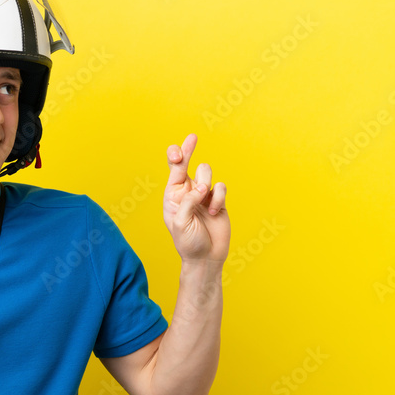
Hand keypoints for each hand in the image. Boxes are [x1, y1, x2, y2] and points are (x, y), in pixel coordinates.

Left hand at [163, 134, 229, 262]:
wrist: (206, 257)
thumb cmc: (188, 242)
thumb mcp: (180, 223)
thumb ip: (188, 202)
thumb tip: (203, 187)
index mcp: (172, 194)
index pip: (173, 169)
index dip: (176, 156)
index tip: (178, 153)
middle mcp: (187, 190)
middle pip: (189, 162)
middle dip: (188, 149)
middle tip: (192, 137)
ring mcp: (203, 194)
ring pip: (207, 172)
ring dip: (206, 186)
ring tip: (204, 206)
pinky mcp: (218, 200)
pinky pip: (221, 187)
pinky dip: (218, 199)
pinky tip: (213, 213)